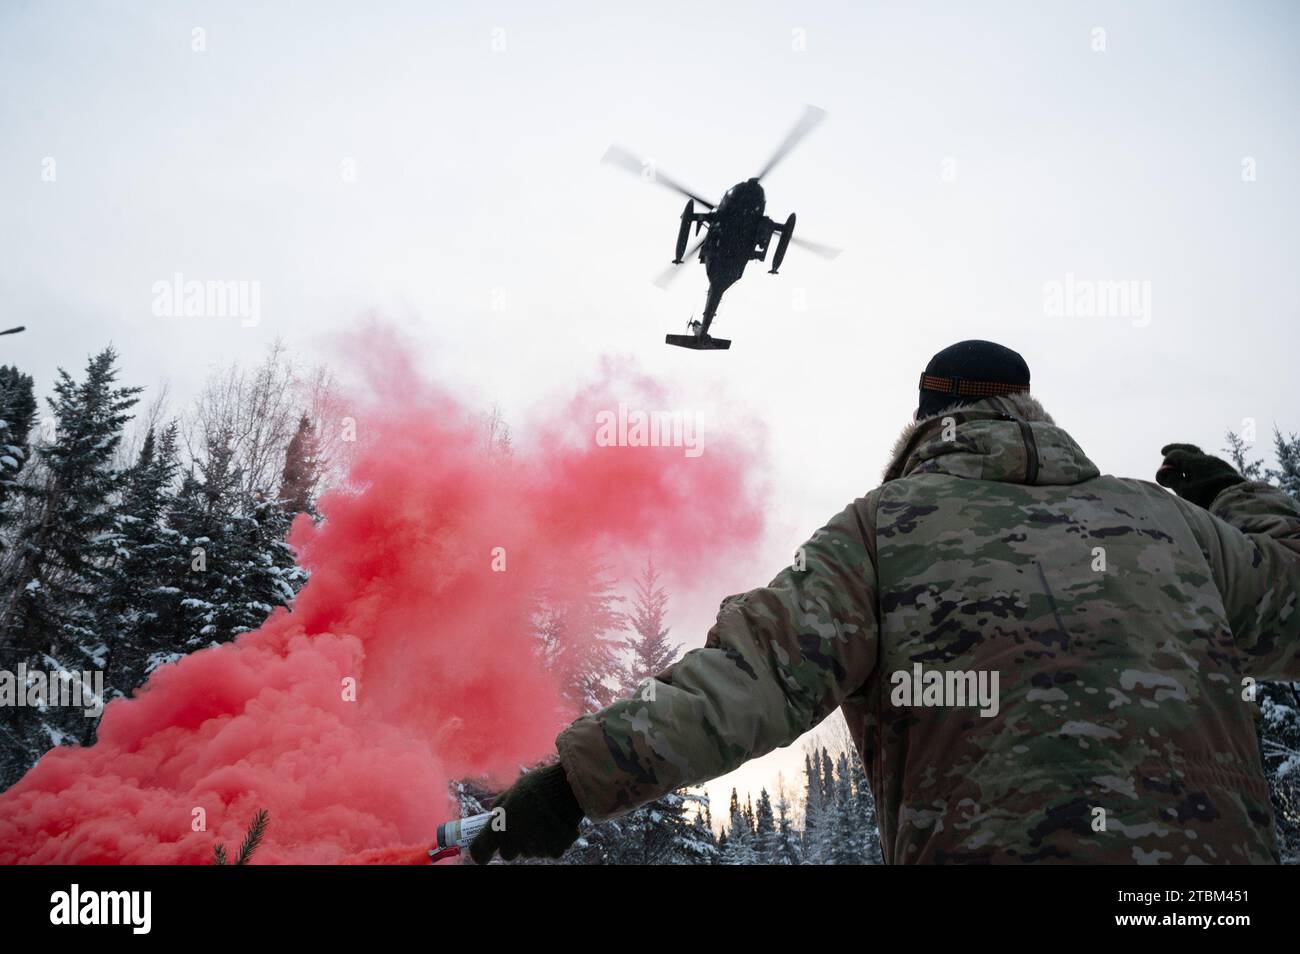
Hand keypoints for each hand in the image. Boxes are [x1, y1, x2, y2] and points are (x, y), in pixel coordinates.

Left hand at [468, 763, 583, 863]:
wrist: (569, 788)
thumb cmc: (539, 784)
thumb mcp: (514, 789)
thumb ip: (501, 805)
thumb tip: (494, 813)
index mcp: (500, 825)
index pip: (480, 849)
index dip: (480, 853)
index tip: (482, 854)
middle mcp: (516, 840)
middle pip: (507, 853)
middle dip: (512, 843)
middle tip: (522, 827)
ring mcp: (536, 847)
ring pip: (529, 851)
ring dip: (532, 841)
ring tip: (543, 821)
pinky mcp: (554, 851)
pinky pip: (547, 851)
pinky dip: (550, 842)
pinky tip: (556, 826)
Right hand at [1156, 443, 1244, 508]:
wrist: (1237, 502)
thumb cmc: (1208, 498)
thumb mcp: (1186, 491)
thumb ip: (1173, 480)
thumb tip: (1165, 474)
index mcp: (1195, 461)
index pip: (1176, 454)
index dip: (1167, 461)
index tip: (1163, 472)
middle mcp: (1207, 458)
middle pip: (1189, 449)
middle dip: (1176, 449)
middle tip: (1165, 451)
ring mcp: (1219, 463)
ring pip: (1199, 456)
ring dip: (1188, 458)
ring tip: (1181, 466)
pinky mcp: (1227, 470)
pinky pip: (1208, 463)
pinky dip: (1198, 465)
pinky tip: (1196, 473)